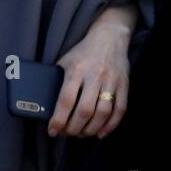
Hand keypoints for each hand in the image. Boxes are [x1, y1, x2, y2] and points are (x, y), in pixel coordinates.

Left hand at [49, 4, 134, 138]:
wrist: (110, 36)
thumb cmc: (82, 53)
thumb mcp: (65, 62)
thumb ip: (58, 82)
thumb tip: (45, 108)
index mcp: (77, 70)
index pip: (66, 100)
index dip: (58, 120)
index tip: (52, 131)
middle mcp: (95, 75)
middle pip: (85, 110)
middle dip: (74, 128)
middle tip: (67, 133)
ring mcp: (112, 81)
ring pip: (103, 113)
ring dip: (90, 129)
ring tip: (81, 134)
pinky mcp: (124, 84)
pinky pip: (120, 110)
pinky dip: (110, 125)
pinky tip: (100, 133)